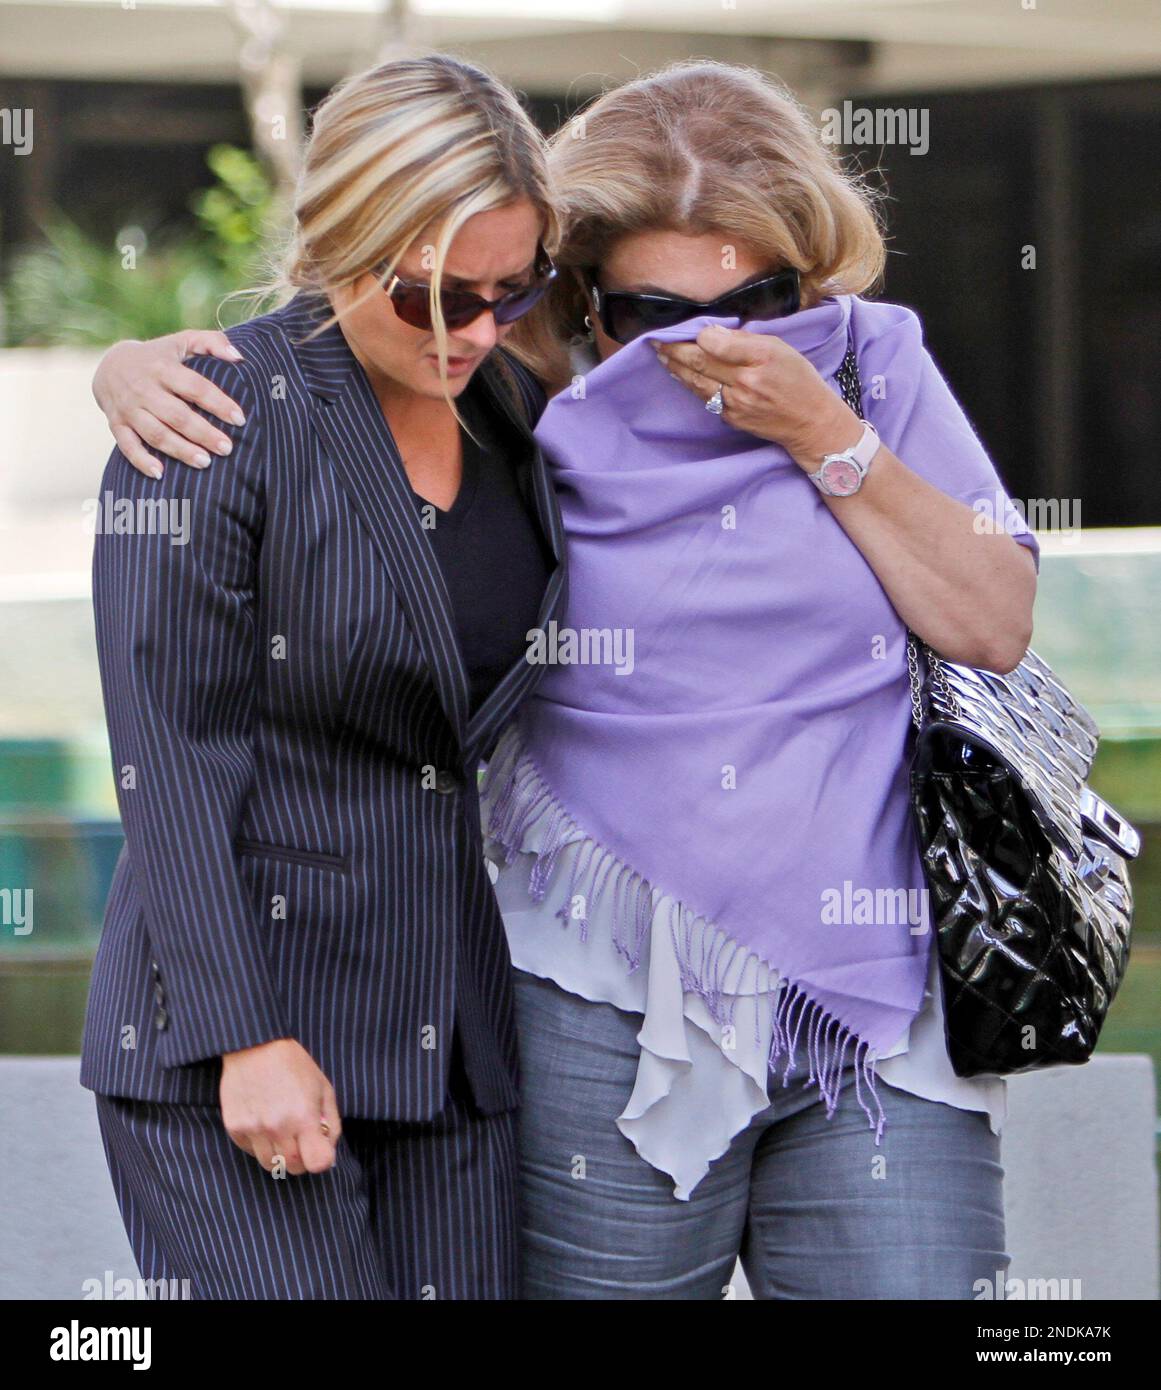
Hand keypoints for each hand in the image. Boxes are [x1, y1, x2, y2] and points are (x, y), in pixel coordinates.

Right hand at [92, 329, 246, 479]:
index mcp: (163, 367)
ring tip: (205, 462)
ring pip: (155, 433)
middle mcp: (144, 389)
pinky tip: (160, 473)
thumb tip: (239, 357)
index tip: (239, 419)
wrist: (109, 365)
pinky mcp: (117, 424)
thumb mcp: (182, 341)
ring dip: (180, 450)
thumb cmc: (158, 356)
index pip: (195, 387)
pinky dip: (141, 461)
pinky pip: (127, 445)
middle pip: (177, 415)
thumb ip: (211, 342)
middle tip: (227, 448)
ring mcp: (129, 408)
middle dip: (203, 433)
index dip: (218, 403)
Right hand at [219, 1038, 341, 1175]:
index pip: (317, 1163)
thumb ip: (330, 1123)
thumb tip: (329, 1152)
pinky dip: (260, 1143)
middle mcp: (277, 1126)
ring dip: (279, 1154)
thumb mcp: (323, 1089)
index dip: (321, 1159)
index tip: (319, 1148)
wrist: (255, 1046)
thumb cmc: (295, 1066)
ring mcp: (253, 1129)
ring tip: (280, 1129)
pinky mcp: (234, 1128)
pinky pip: (251, 1151)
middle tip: (300, 1138)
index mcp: (304, 1116)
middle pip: (293, 1167)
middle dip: (301, 1158)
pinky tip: (263, 1122)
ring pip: (270, 1164)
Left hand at [655, 325, 858, 468]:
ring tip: (662, 355)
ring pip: (698, 383)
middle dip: (675, 350)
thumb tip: (711, 333)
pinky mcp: (731, 418)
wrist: (809, 421)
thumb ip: (744, 340)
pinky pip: (706, 398)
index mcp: (760, 357)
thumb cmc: (797, 378)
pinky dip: (692, 384)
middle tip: (656, 340)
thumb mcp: (779, 347)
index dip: (697, 336)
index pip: (716, 344)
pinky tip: (682, 375)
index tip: (684, 329)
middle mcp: (746, 382)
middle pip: (700, 363)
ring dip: (676, 368)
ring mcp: (736, 403)